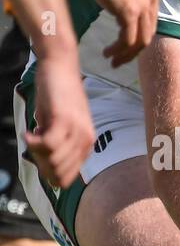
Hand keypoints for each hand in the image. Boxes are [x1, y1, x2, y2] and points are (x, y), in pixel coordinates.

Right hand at [27, 54, 93, 186]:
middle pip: (58, 172)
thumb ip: (55, 146)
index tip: (37, 155)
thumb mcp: (57, 126)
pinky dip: (33, 143)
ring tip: (32, 134)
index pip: (66, 177)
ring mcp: (77, 131)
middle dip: (40, 163)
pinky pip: (48, 145)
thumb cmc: (57, 98)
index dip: (47, 172)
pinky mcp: (64, 120)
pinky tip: (27, 132)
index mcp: (86, 145)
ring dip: (36, 152)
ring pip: (53, 160)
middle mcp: (85, 140)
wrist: (60, 68)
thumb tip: (46, 168)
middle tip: (34, 143)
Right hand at [78, 0, 157, 66]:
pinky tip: (108, 53)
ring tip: (112, 60)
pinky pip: (128, 39)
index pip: (150, 20)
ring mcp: (143, 6)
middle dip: (134, 50)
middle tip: (120, 59)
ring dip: (126, 54)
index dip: (139, 35)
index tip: (126, 44)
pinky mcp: (129, 11)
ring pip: (140, 40)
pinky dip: (119, 50)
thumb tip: (116, 4)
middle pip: (148, 33)